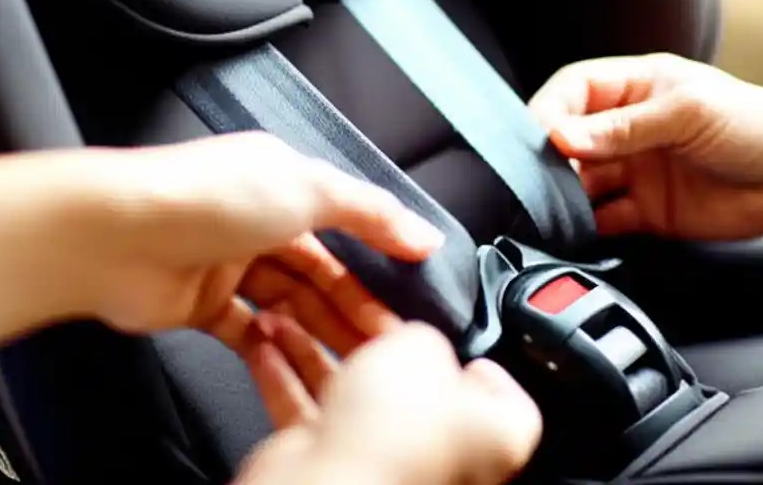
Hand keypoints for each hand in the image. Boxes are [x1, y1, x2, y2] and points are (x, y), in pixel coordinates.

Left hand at [71, 132, 442, 358]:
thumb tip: (421, 232)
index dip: (380, 259)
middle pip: (321, 272)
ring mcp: (227, 264)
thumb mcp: (308, 187)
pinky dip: (273, 344)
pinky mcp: (200, 305)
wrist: (115, 234)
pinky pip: (248, 332)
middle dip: (356, 307)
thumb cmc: (203, 196)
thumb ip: (369, 212)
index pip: (346, 223)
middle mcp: (256, 220)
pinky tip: (294, 356)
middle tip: (389, 342)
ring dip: (322, 331)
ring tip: (354, 361)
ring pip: (290, 305)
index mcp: (283, 180)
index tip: (413, 293)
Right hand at [237, 322, 541, 484]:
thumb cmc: (396, 428)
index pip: (497, 390)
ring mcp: (382, 460)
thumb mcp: (424, 346)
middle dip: (364, 332)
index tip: (447, 327)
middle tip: (337, 297)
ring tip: (283, 313)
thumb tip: (408, 337)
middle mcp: (441, 451)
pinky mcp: (330, 463)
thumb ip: (421, 334)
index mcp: (493, 433)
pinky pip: (307, 412)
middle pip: (407, 381)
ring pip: (348, 391)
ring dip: (310, 346)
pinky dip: (284, 377)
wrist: (332, 483)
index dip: (468, 353)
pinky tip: (264, 346)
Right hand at [529, 53, 762, 239]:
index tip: (540, 136)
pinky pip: (603, 219)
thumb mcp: (687, 112)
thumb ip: (624, 129)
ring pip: (580, 182)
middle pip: (568, 140)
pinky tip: (580, 229)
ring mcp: (636, 170)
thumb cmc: (758, 125)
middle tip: (544, 175)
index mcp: (636, 87)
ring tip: (561, 204)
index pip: (572, 91)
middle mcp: (629, 128)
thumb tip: (564, 136)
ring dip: (566, 194)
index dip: (550, 111)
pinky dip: (587, 227)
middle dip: (551, 157)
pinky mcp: (646, 211)